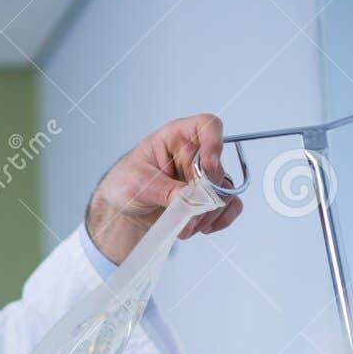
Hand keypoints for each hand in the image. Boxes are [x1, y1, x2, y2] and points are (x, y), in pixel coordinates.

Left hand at [86, 113, 241, 262]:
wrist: (123, 209)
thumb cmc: (125, 184)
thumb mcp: (137, 183)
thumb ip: (166, 190)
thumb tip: (191, 200)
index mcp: (176, 138)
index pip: (206, 126)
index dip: (213, 142)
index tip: (209, 165)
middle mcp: (194, 155)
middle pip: (217, 169)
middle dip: (204, 196)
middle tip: (187, 214)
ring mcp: (204, 177)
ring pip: (225, 191)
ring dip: (208, 214)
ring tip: (185, 227)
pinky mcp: (207, 198)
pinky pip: (229, 206)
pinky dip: (220, 219)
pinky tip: (202, 227)